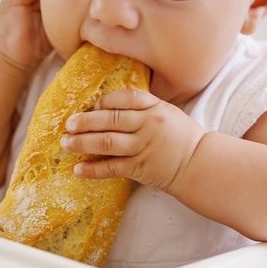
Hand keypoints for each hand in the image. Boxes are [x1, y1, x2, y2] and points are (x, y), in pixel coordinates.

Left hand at [61, 89, 206, 191]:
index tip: (91, 106)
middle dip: (86, 121)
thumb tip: (107, 106)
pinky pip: (112, 167)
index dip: (104, 101)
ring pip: (107, 142)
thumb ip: (143, 107)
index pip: (124, 98)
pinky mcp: (140, 168)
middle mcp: (148, 125)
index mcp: (155, 108)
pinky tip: (78, 169)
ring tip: (66, 144)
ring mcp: (143, 147)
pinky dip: (94, 169)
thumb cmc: (182, 137)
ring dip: (83, 143)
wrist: (200, 164)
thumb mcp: (168, 112)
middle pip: (110, 119)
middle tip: (69, 124)